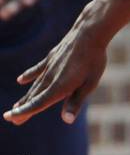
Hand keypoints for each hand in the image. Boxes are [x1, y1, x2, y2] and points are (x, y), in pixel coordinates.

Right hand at [3, 9, 108, 125]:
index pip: (38, 104)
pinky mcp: (51, 57)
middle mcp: (50, 78)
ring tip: (16, 105)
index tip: (10, 118)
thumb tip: (67, 121)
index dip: (24, 112)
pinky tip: (20, 80)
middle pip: (34, 97)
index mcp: (59, 87)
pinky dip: (29, 75)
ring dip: (26, 96)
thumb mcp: (89, 84)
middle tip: (11, 119)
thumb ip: (75, 102)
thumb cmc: (93, 61)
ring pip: (35, 85)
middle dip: (23, 108)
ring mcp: (49, 67)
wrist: (89, 33)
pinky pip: (38, 69)